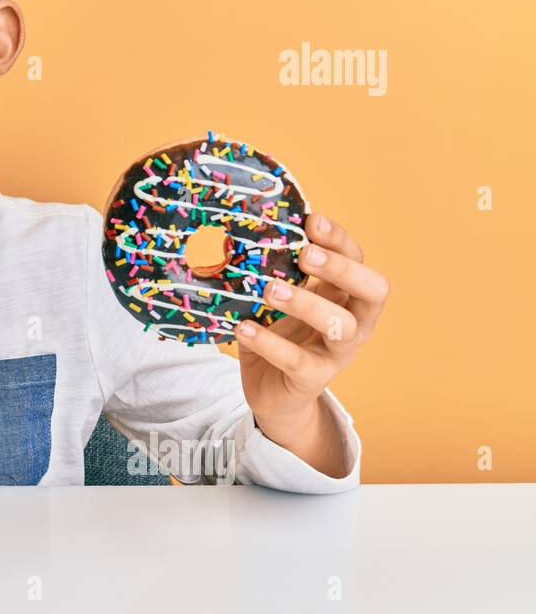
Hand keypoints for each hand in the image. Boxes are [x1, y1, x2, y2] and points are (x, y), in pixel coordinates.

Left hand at [235, 212, 388, 453]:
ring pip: (341, 327)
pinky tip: (243, 327)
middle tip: (304, 254)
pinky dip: (269, 343)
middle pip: (372, 291)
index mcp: (346, 296)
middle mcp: (354, 323)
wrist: (272, 393)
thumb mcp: (277, 299)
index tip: (312, 220)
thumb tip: (241, 233)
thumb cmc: (278, 335)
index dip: (339, 239)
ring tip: (271, 290)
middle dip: (342, 269)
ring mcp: (337, 353)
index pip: (357, 259)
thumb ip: (272, 272)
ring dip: (308, 304)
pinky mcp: (313, 379)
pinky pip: (297, 361)